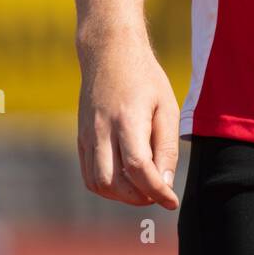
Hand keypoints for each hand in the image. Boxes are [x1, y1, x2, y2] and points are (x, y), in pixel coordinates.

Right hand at [77, 30, 179, 208]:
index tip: (172, 201)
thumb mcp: (166, 106)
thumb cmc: (145, 79)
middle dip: (138, 197)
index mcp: (128, 118)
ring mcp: (87, 134)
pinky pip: (89, 174)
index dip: (156, 190)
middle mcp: (102, 129)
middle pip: (113, 182)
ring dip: (121, 196)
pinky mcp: (81, 137)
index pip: (139, 167)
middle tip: (158, 193)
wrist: (109, 53)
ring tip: (143, 188)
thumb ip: (166, 146)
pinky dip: (107, 187)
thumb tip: (165, 183)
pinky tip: (125, 181)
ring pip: (97, 183)